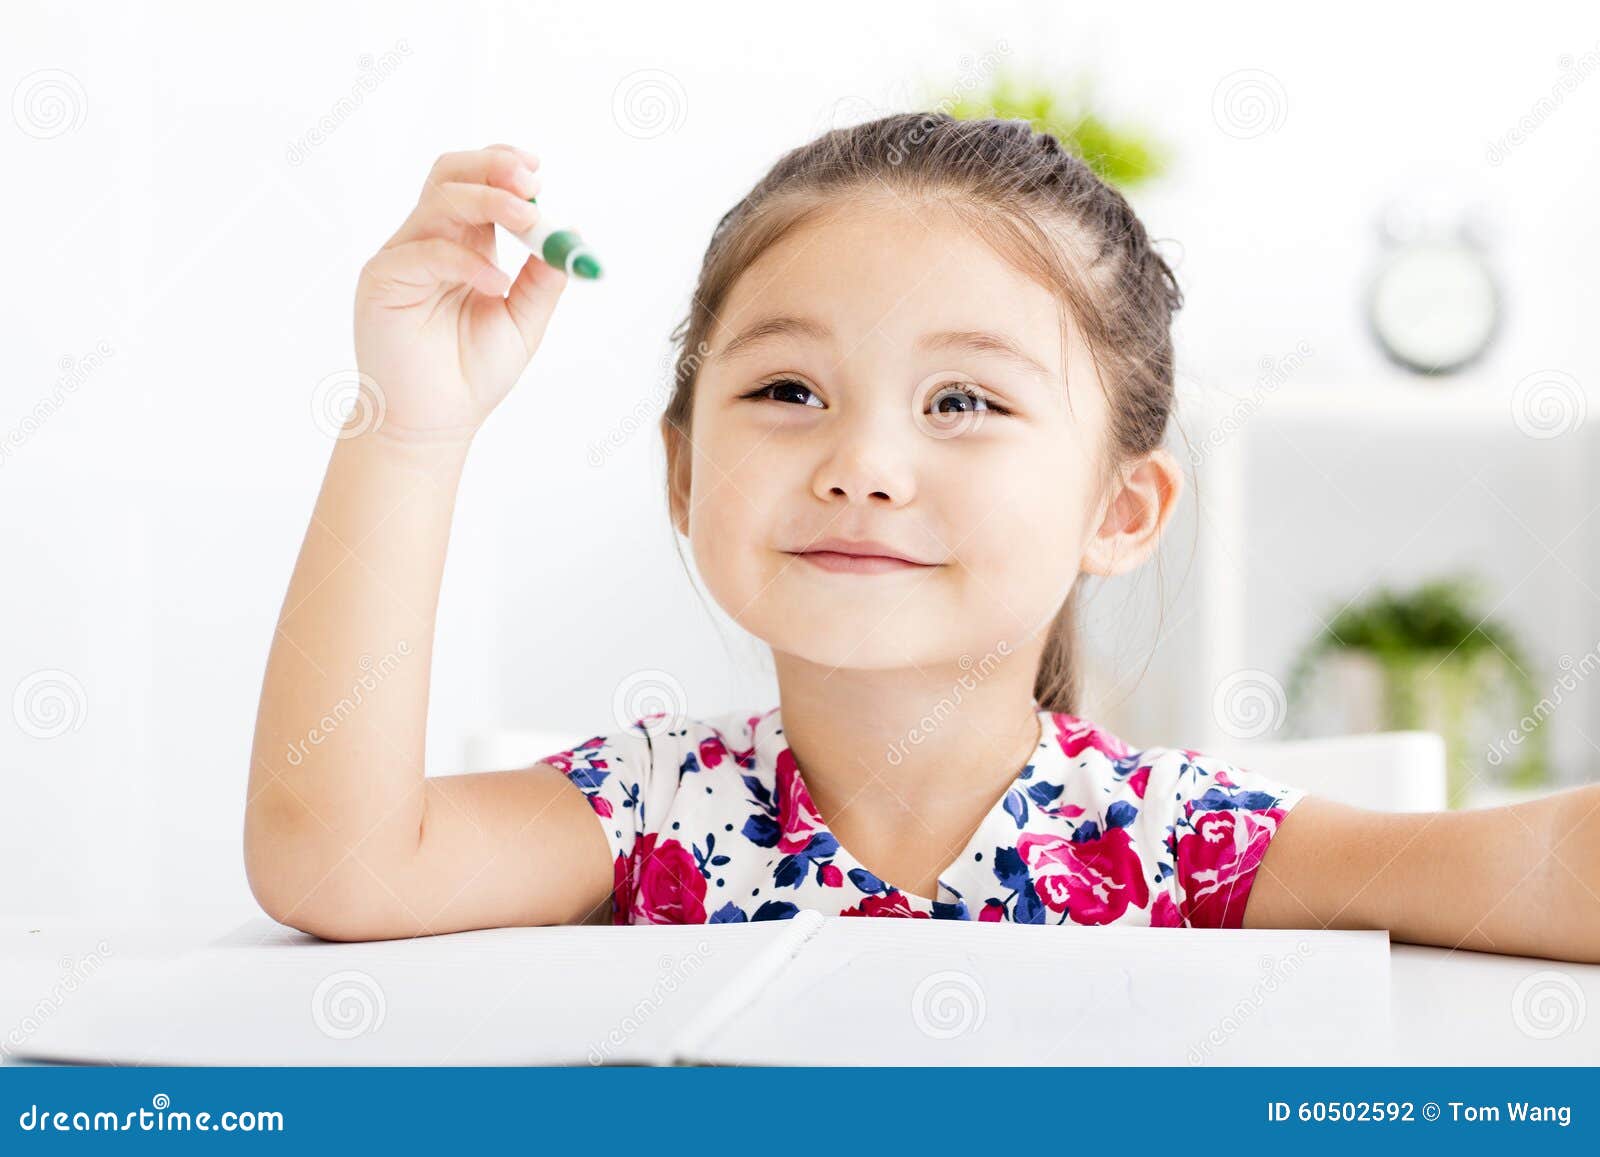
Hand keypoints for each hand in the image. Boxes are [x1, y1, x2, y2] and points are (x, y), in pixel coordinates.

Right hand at [353, 143, 566, 441]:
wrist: (432, 424)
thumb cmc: (471, 375)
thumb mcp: (523, 322)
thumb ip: (543, 280)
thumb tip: (571, 237)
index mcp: (463, 245)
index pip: (476, 184)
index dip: (503, 168)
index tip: (537, 172)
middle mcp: (430, 242)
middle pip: (451, 177)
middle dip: (492, 167)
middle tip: (530, 178)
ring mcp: (402, 258)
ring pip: (439, 203)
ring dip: (488, 202)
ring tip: (528, 220)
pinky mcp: (382, 280)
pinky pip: (425, 253)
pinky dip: (466, 261)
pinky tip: (496, 284)